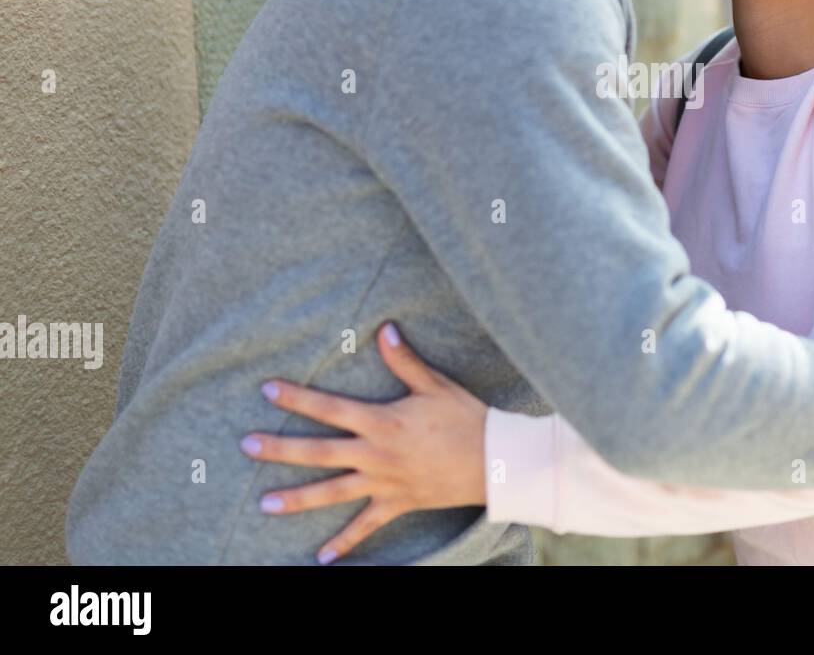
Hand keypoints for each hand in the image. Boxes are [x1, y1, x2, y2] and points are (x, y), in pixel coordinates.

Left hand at [240, 322, 487, 564]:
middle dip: (280, 449)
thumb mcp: (435, 384)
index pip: (330, 408)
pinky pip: (366, 526)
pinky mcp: (397, 503)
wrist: (494, 461)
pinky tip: (322, 557)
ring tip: (263, 504)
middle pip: (318, 452)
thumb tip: (383, 330)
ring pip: (332, 492)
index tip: (267, 391)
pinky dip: (345, 542)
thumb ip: (404, 361)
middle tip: (245, 446)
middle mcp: (376, 454)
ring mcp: (384, 482)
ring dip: (297, 499)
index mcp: (382, 421)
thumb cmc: (465, 418)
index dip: (297, 399)